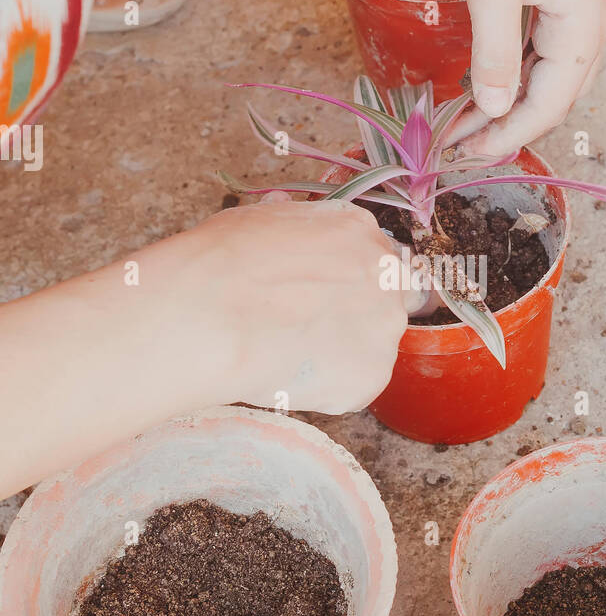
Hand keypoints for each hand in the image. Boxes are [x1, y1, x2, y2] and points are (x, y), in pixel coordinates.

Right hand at [0, 196, 406, 496]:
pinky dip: (325, 393)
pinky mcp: (370, 371)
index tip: (333, 303)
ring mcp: (380, 319)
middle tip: (306, 339)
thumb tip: (279, 231)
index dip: (356, 282)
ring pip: (372, 347)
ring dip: (337, 358)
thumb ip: (285, 233)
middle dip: (359, 319)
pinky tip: (283, 384)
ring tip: (279, 363)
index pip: (380, 252)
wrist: (200, 318)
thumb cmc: (200, 268)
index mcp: (345, 222)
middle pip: (394, 297)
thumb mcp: (244, 225)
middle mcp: (377, 264)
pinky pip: (354, 387)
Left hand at [449, 0, 605, 156]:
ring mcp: (584, 0)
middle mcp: (598, 14)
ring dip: (509, 101)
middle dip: (510, 125)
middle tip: (462, 147)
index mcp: (589, 18)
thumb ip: (493, 55)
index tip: (469, 155)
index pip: (552, 103)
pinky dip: (513, 71)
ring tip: (465, 124)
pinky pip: (544, 47)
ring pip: (550, 73)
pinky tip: (483, 84)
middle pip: (556, 93)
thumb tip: (493, 111)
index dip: (510, 136)